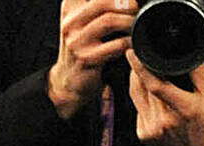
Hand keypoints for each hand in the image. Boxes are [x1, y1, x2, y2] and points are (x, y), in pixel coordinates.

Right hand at [47, 0, 137, 119]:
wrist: (68, 80)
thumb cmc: (81, 48)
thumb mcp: (80, 22)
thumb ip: (95, 8)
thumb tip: (124, 0)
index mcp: (69, 7)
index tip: (127, 0)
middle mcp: (70, 22)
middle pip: (101, 2)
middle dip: (124, 3)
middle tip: (135, 8)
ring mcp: (77, 41)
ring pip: (109, 21)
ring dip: (128, 21)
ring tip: (135, 24)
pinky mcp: (87, 59)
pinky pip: (116, 45)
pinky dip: (129, 41)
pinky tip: (132, 42)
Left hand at [127, 51, 203, 145]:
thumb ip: (200, 73)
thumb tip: (188, 51)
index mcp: (183, 109)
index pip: (155, 84)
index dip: (140, 67)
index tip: (132, 52)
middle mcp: (164, 121)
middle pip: (142, 86)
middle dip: (140, 69)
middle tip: (143, 57)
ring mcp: (151, 130)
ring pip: (136, 95)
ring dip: (138, 80)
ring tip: (147, 72)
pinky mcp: (143, 135)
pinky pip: (138, 108)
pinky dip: (142, 98)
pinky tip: (153, 97)